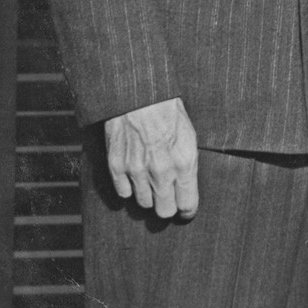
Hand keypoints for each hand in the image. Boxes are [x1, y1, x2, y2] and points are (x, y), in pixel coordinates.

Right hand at [104, 97, 198, 218]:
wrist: (141, 96)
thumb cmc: (169, 115)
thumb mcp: (190, 138)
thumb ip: (188, 167)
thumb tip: (186, 192)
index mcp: (184, 163)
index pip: (187, 205)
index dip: (187, 210)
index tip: (186, 209)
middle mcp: (160, 171)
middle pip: (164, 211)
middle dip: (168, 206)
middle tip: (168, 197)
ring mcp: (136, 170)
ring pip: (144, 204)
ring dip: (149, 195)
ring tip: (151, 178)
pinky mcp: (116, 166)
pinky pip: (123, 193)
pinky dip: (129, 187)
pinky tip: (134, 174)